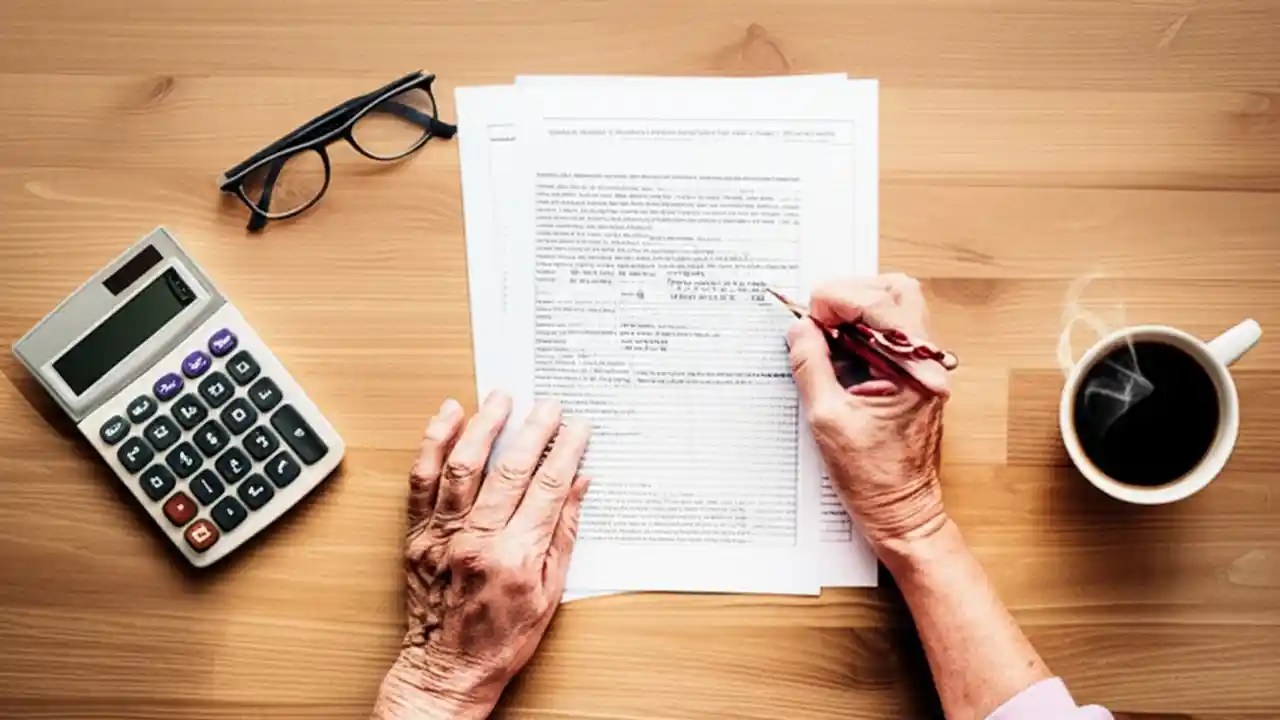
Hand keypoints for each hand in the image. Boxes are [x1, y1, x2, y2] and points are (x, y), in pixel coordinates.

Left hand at [372, 392, 591, 719]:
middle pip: (511, 469)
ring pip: (464, 464)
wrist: (447, 669)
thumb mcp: (550, 592)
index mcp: (516, 556)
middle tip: (549, 405)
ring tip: (501, 397)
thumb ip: (563, 533)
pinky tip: (448, 417)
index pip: (548, 487)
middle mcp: (477, 540)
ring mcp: (443, 534)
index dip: (567, 452)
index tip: (578, 428)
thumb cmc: (501, 639)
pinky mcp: (418, 533)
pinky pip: (423, 479)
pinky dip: (434, 443)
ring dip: (485, 425)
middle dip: (534, 430)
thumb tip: (578, 485)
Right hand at [786, 274, 949, 551]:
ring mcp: (926, 367)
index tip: (809, 311)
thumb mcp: (827, 419)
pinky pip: (894, 333)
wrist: (903, 512)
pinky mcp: (917, 375)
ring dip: (859, 308)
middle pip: (896, 291)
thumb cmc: (871, 477)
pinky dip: (865, 329)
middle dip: (852, 293)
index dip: (838, 298)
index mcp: (914, 369)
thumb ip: (811, 366)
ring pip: (897, 307)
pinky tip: (839, 348)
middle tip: (818, 315)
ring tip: (826, 330)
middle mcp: (929, 362)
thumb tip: (799, 330)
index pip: (879, 304)